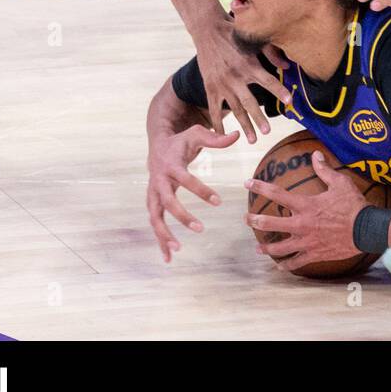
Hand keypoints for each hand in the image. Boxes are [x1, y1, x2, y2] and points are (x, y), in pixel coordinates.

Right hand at [146, 123, 239, 261]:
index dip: (201, 190)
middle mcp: (158, 181)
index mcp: (171, 166)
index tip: (219, 202)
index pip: (186, 180)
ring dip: (164, 234)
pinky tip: (168, 257)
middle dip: (182, 216)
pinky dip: (160, 240)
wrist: (158, 145)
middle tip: (200, 229)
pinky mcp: (152, 202)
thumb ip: (216, 138)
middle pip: (166, 202)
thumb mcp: (197, 134)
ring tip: (178, 250)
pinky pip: (154, 223)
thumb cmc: (181, 141)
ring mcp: (153, 193)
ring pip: (155, 217)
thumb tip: (238, 136)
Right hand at [194, 13, 291, 143]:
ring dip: (244, 125)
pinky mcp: (210, 87)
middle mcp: (235, 76)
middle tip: (268, 132)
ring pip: (235, 109)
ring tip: (254, 139)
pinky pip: (215, 108)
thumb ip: (272, 54)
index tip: (290, 101)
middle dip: (259, 118)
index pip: (267, 81)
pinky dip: (218, 123)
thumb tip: (287, 68)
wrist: (208, 30)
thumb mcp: (255, 40)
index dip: (279, 91)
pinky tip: (224, 135)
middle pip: (250, 101)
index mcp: (248, 64)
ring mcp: (221, 84)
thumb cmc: (235, 34)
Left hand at [244, 152, 367, 270]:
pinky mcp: (314, 254)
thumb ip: (324, 170)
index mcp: (305, 205)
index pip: (277, 194)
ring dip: (266, 247)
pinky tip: (280, 267)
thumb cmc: (353, 205)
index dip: (260, 187)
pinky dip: (286, 266)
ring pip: (279, 248)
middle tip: (246, 219)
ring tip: (258, 248)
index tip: (247, 183)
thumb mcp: (340, 183)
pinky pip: (296, 263)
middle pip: (270, 223)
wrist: (366, 229)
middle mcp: (301, 224)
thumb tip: (315, 155)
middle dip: (254, 220)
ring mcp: (306, 241)